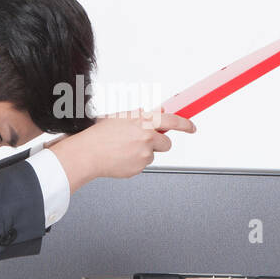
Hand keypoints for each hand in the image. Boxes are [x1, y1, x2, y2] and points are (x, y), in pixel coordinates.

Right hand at [49, 109, 196, 191]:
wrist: (87, 153)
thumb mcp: (120, 116)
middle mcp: (146, 137)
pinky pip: (142, 165)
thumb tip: (157, 111)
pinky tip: (121, 157)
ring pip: (152, 155)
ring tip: (124, 149)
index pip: (173, 121)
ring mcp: (143, 154)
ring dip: (143, 152)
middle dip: (158, 143)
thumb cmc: (99, 134)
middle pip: (166, 143)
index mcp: (143, 121)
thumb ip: (141, 114)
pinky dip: (134, 162)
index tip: (192, 127)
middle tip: (143, 141)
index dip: (185, 124)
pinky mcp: (139, 168)